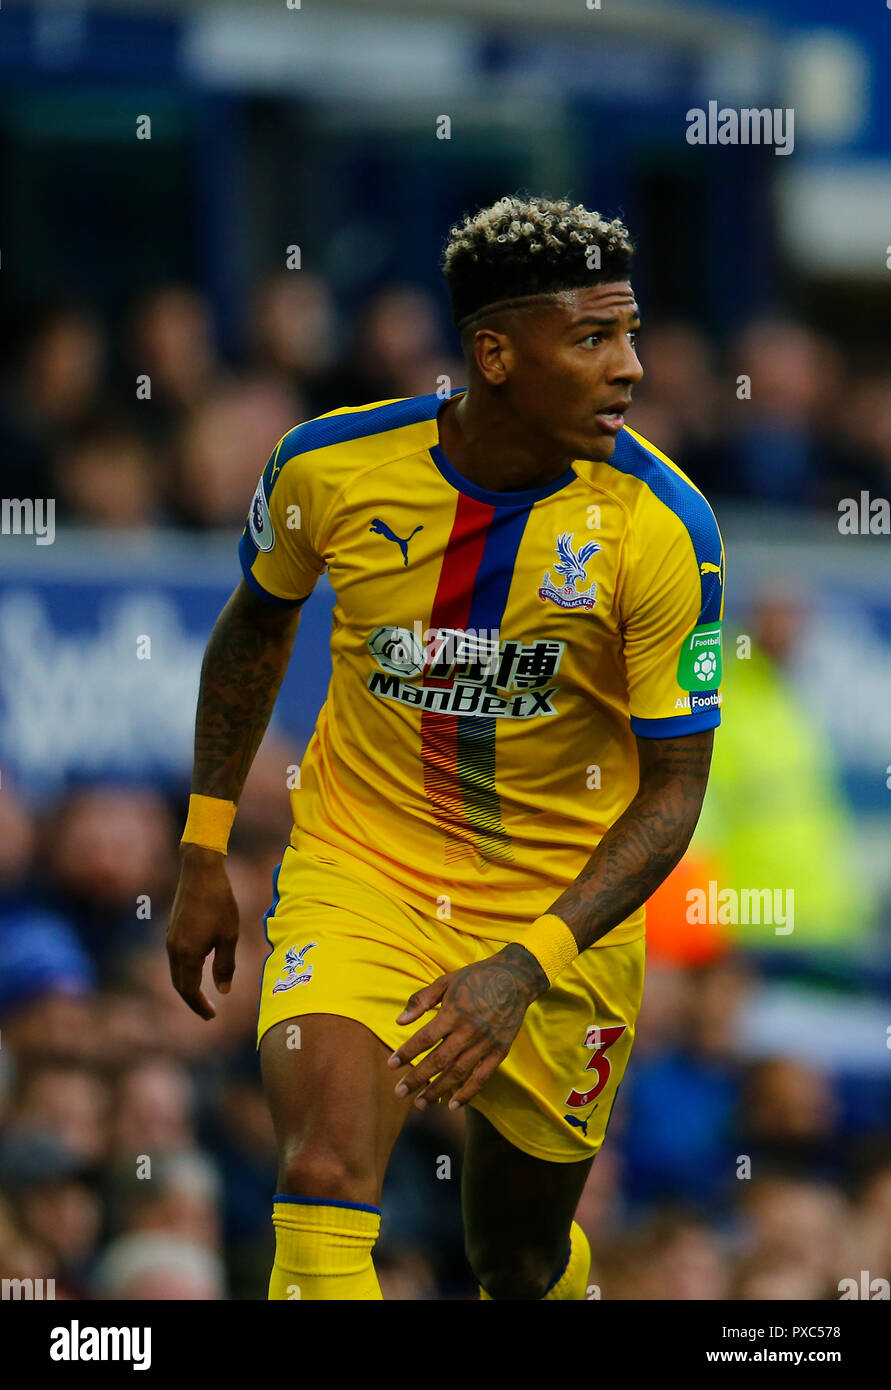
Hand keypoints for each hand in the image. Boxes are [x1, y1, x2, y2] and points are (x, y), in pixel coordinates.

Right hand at [166, 844, 239, 1019]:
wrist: (200, 871)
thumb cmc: (219, 901)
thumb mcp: (229, 935)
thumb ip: (225, 965)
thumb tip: (223, 991)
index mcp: (188, 954)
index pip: (190, 990)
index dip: (200, 1006)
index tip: (212, 1016)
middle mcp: (173, 949)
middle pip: (179, 985)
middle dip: (192, 1001)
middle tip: (208, 1013)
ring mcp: (170, 939)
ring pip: (176, 972)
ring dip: (188, 987)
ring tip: (203, 996)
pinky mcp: (172, 930)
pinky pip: (176, 959)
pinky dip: (185, 972)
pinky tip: (198, 970)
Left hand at [388, 944, 547, 1110]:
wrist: (515, 979)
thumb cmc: (476, 978)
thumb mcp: (446, 981)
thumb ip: (421, 1000)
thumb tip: (399, 1021)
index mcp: (453, 1012)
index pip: (425, 1038)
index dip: (407, 1052)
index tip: (391, 1065)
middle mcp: (469, 1031)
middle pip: (439, 1060)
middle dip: (417, 1078)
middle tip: (399, 1092)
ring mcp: (485, 1043)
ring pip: (458, 1073)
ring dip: (437, 1090)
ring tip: (420, 1103)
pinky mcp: (499, 1052)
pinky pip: (482, 1078)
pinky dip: (467, 1094)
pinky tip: (452, 1105)